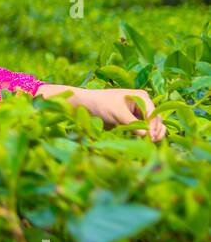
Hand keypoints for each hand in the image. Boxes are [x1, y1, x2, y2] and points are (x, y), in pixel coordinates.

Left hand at [37, 83, 166, 141]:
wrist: (86, 105)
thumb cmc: (101, 104)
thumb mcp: (117, 113)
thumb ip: (132, 123)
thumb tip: (147, 134)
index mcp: (142, 97)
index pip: (154, 114)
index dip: (154, 126)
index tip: (150, 137)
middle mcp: (143, 105)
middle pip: (156, 120)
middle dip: (155, 131)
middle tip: (150, 142)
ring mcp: (138, 114)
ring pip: (151, 127)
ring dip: (152, 135)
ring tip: (148, 143)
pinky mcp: (132, 122)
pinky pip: (142, 131)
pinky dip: (144, 137)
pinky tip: (143, 143)